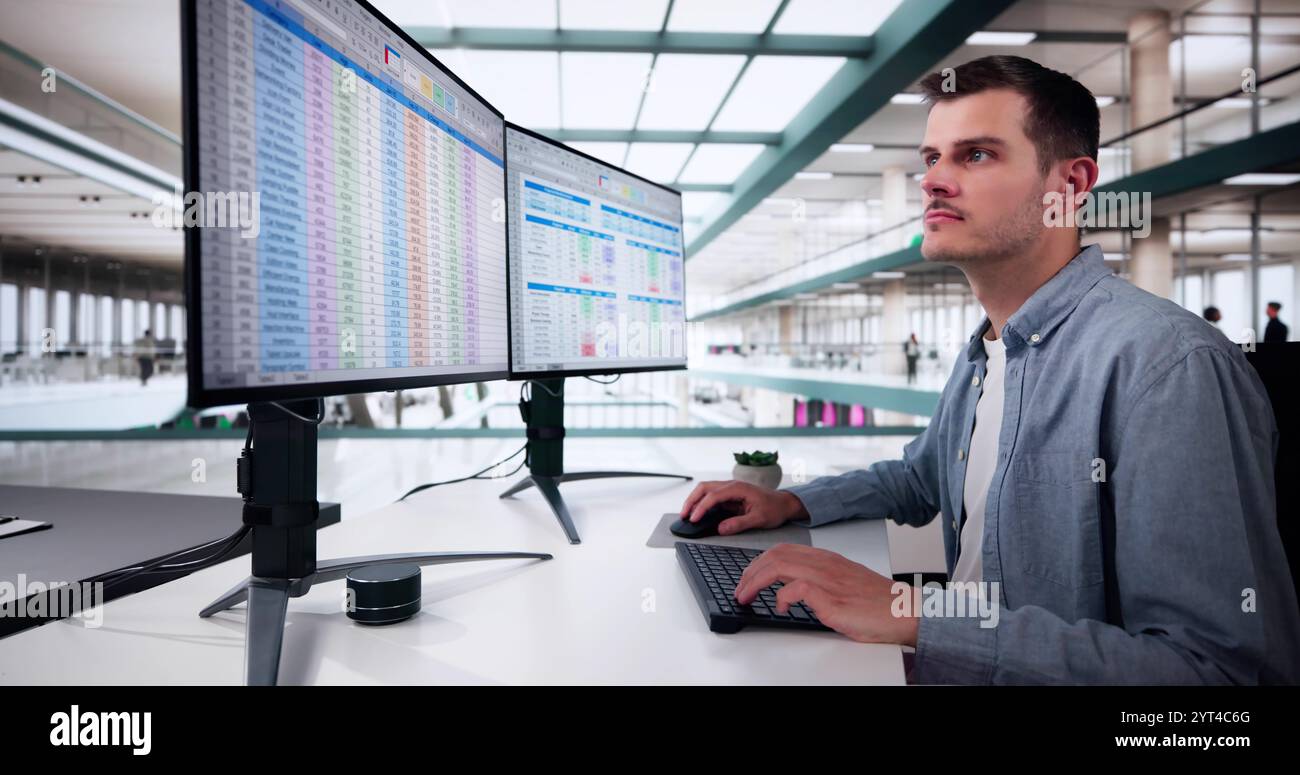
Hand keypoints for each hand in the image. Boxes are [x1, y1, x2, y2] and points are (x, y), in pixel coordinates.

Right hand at [678, 480, 806, 535]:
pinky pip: (711, 496)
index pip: (713, 495)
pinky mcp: (729, 495)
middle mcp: (731, 485)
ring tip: (686, 515)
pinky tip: (697, 513)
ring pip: (705, 490)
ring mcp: (729, 489)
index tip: (694, 519)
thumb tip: (721, 529)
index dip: (701, 507)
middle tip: (684, 516)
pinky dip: (701, 503)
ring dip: (694, 500)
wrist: (784, 504)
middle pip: (704, 488)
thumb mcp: (759, 519)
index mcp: (738, 488)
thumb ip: (739, 523)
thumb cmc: (774, 509)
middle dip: (691, 501)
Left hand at [734, 544, 918, 645]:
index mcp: (827, 559)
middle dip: (750, 572)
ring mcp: (828, 579)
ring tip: (747, 597)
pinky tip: (781, 607)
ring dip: (755, 582)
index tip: (748, 578)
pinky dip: (782, 597)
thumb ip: (822, 581)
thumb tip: (795, 590)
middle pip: (775, 555)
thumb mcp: (844, 583)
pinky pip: (796, 588)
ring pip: (779, 566)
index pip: (783, 550)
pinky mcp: (832, 599)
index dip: (759, 562)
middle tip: (740, 590)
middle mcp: (825, 564)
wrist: (904, 612)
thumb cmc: (877, 603)